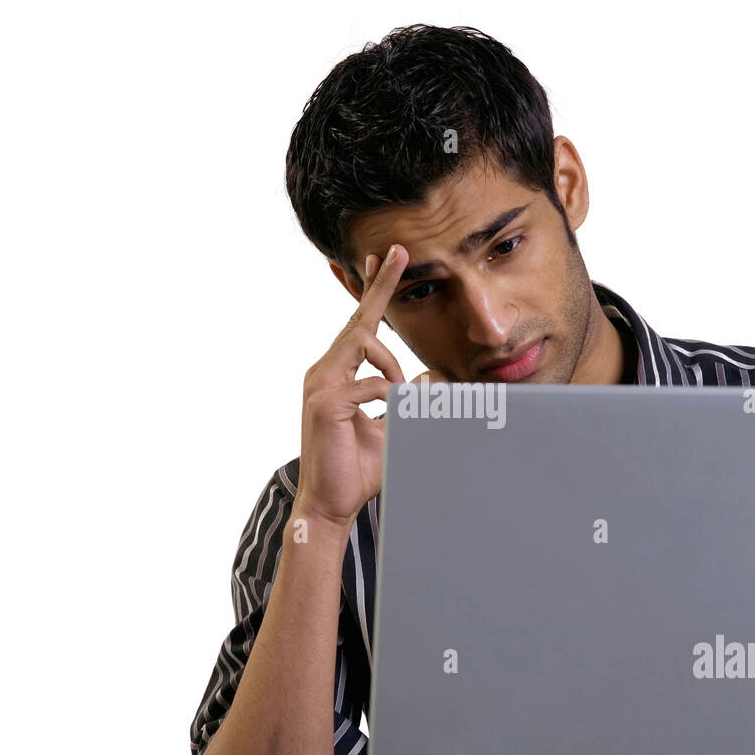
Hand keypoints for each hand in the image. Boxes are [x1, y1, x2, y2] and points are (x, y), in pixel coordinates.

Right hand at [295, 244, 443, 529]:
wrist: (330, 503)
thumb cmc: (357, 468)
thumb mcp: (395, 428)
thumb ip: (412, 402)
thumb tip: (435, 378)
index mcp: (336, 373)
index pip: (357, 326)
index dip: (372, 292)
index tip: (383, 259)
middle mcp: (323, 371)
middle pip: (357, 321)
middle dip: (380, 286)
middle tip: (398, 251)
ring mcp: (320, 385)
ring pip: (363, 346)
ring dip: (392, 366)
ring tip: (402, 395)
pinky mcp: (325, 403)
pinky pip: (369, 384)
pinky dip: (389, 394)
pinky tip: (392, 408)